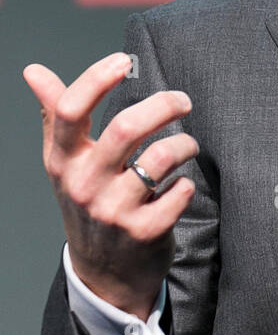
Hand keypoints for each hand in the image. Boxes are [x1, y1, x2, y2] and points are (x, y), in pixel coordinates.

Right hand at [23, 52, 197, 318]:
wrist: (103, 273)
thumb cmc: (88, 203)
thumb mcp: (64, 163)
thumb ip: (55, 114)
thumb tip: (33, 71)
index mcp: (64, 161)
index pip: (69, 110)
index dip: (96, 78)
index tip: (124, 60)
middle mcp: (85, 185)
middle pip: (125, 128)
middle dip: (163, 105)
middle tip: (183, 101)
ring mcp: (115, 210)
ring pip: (160, 158)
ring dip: (184, 144)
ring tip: (187, 145)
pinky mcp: (145, 232)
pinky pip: (180, 191)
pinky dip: (187, 182)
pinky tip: (181, 184)